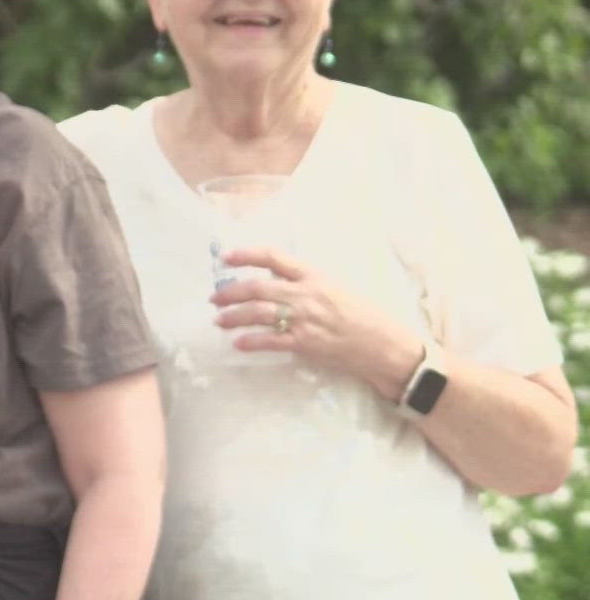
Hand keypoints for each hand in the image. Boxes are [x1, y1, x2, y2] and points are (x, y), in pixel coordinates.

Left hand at [210, 247, 420, 387]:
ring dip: (234, 316)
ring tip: (219, 320)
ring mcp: (304, 319)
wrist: (385, 345)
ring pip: (258, 313)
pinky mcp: (305, 343)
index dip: (246, 255)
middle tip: (214, 298)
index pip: (274, 257)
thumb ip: (307, 281)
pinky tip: (238, 343)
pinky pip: (270, 340)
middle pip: (258, 288)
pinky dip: (251, 341)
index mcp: (315, 275)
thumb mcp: (337, 286)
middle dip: (230, 292)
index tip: (226, 257)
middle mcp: (306, 293)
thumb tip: (277, 278)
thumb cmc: (364, 314)